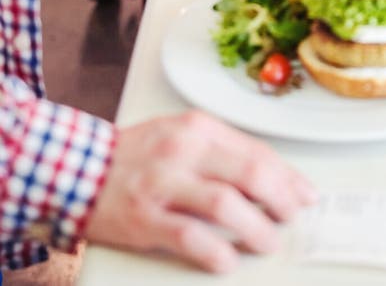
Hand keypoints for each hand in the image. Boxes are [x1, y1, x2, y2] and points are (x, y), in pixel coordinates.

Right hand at [84, 111, 317, 273]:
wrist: (76, 167)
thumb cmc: (139, 154)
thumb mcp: (181, 136)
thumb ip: (222, 152)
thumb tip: (274, 178)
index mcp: (197, 127)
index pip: (256, 150)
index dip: (288, 176)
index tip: (306, 195)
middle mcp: (183, 149)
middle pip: (249, 171)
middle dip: (281, 198)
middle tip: (291, 218)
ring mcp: (162, 183)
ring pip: (225, 203)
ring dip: (256, 226)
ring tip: (268, 242)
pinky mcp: (144, 217)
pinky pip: (189, 236)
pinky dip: (215, 250)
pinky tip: (229, 260)